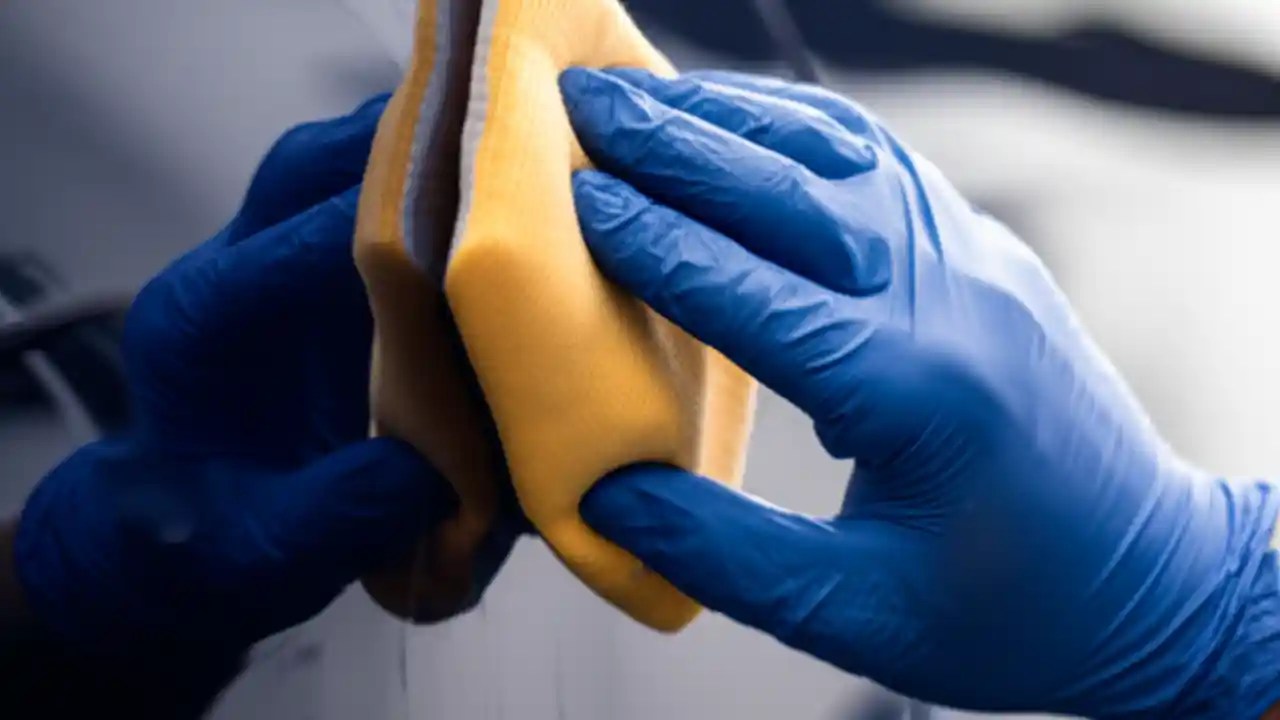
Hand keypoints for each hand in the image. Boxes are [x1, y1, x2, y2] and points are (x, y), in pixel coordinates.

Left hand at [13, 96, 455, 663]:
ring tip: (512, 160)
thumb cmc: (206, 547)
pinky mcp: (305, 276)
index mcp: (201, 328)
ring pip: (335, 169)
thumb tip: (439, 466)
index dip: (382, 226)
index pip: (294, 247)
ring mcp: (265, 266)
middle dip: (400, 148)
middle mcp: (227, 274)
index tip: (474, 217)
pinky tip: (488, 204)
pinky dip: (420, 192)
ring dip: (415, 157)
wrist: (178, 542)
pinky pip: (359, 203)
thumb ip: (344, 510)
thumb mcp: (268, 552)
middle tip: (503, 143)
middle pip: (308, 170)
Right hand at [563, 68, 1279, 717]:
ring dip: (735, 118)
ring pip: (841, 155)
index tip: (577, 203)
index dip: (657, 246)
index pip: (756, 293)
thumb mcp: (856, 612)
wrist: (1152, 582)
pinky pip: (883, 163)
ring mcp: (977, 263)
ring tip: (646, 98)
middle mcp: (951, 301)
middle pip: (791, 192)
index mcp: (915, 391)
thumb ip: (721, 553)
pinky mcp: (984, 255)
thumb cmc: (1012, 612)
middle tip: (585, 107)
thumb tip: (605, 494)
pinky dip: (801, 127)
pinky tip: (746, 119)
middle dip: (677, 144)